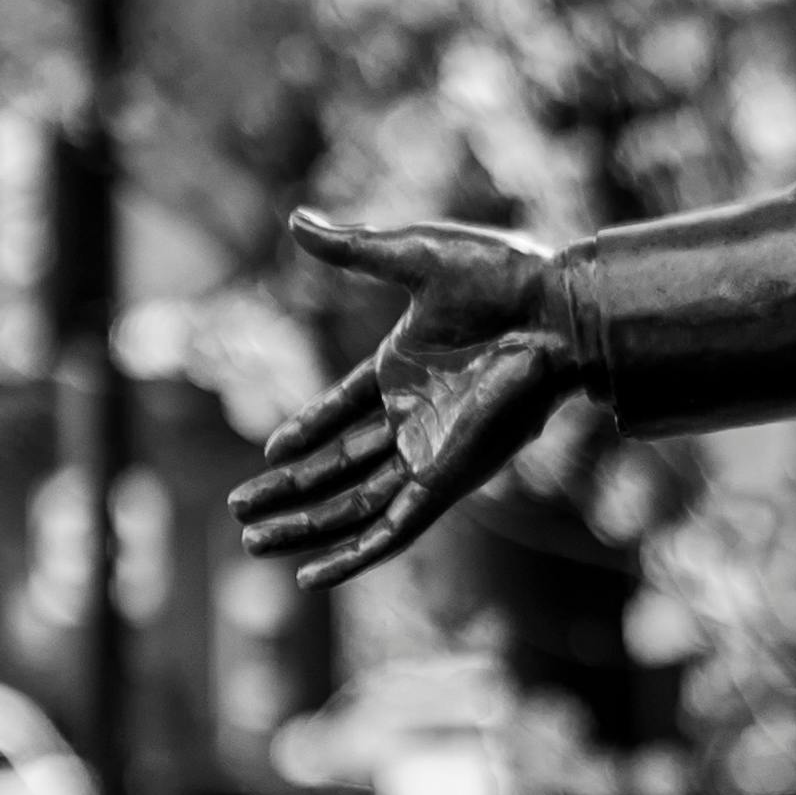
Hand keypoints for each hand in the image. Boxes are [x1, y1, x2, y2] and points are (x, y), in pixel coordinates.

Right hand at [229, 216, 572, 593]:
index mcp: (407, 370)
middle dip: (290, 492)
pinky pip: (393, 531)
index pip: (344, 412)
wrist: (557, 312)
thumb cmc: (502, 277)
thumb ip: (352, 250)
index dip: (308, 431)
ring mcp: (431, 452)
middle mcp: (416, 418)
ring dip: (305, 526)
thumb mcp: (413, 257)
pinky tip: (312, 575)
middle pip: (339, 467)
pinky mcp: (447, 480)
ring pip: (355, 506)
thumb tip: (296, 219)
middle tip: (238, 509)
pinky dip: (353, 556)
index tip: (271, 453)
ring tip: (252, 541)